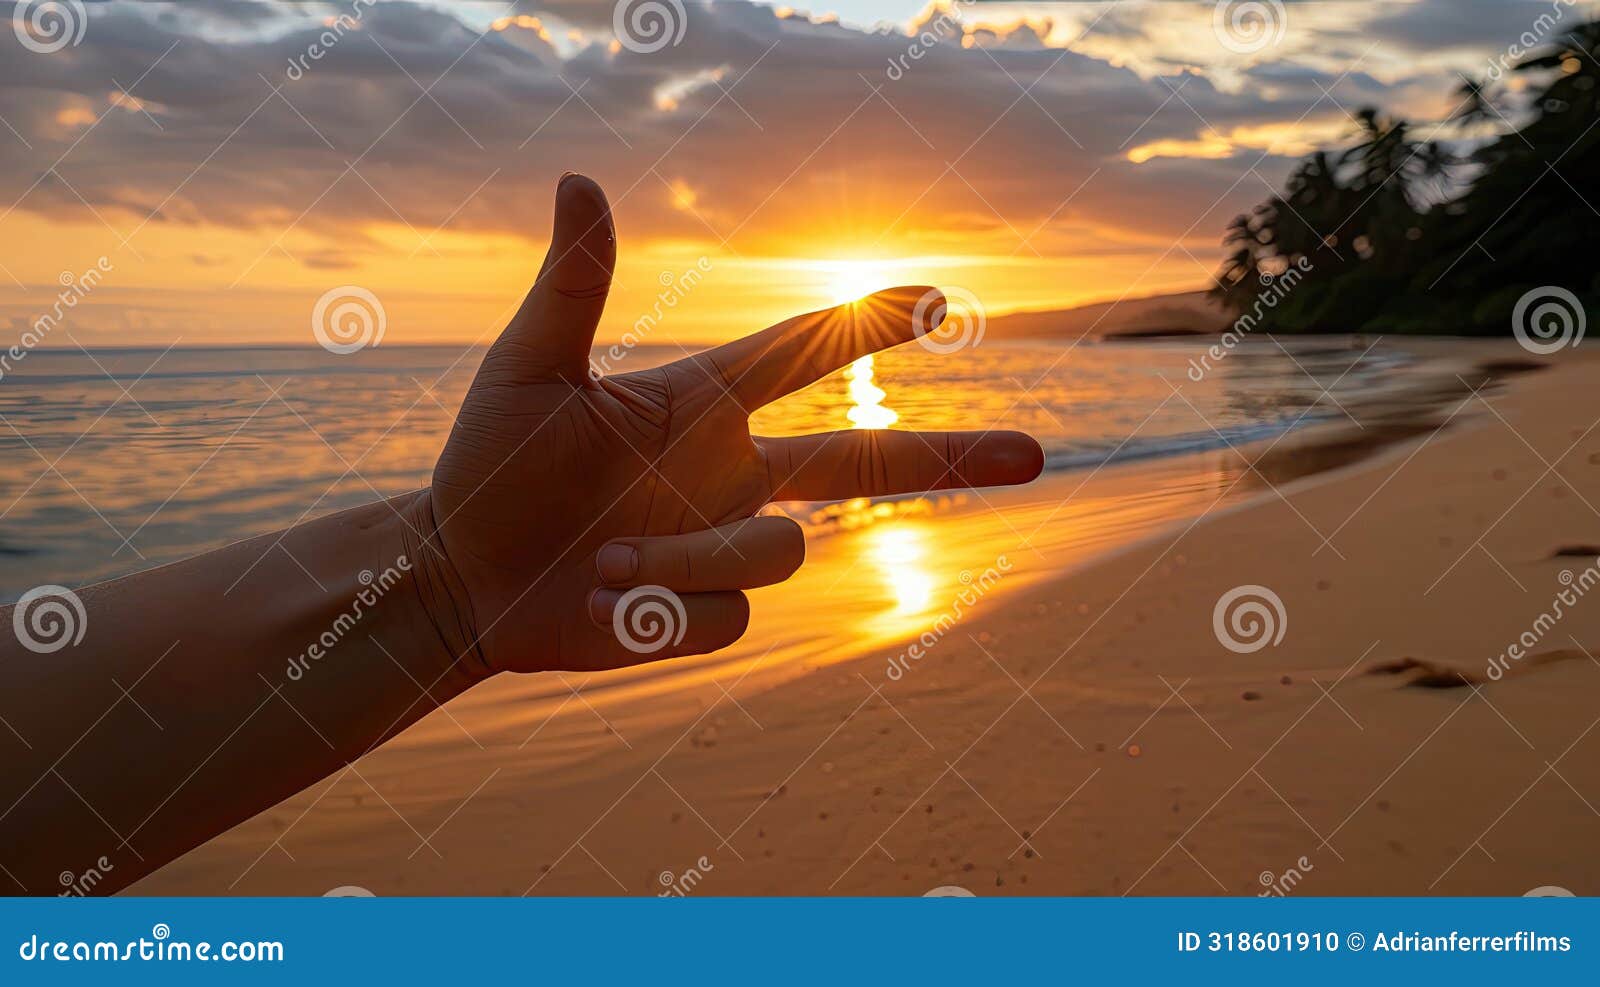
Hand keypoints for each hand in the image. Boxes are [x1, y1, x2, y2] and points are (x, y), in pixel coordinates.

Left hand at [418, 175, 1042, 674]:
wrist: (460, 579)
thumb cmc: (487, 465)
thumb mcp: (525, 372)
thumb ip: (573, 289)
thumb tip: (578, 178)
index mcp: (702, 402)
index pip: (807, 351)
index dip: (872, 322)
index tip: (941, 299)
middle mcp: (734, 471)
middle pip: (868, 462)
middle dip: (952, 457)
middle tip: (1035, 456)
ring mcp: (727, 545)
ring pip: (782, 552)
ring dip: (684, 558)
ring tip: (600, 562)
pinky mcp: (709, 613)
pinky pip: (729, 616)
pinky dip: (662, 612)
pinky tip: (606, 606)